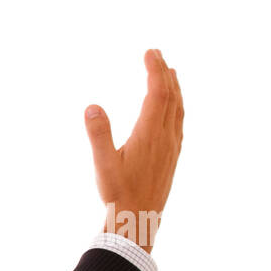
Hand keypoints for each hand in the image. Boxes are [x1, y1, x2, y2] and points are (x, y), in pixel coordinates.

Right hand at [84, 49, 183, 252]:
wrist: (138, 219)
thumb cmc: (118, 193)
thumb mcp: (102, 164)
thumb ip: (98, 134)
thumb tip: (92, 106)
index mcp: (148, 134)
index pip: (156, 93)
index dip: (155, 70)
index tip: (150, 51)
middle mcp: (165, 137)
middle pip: (170, 96)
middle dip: (165, 72)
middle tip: (157, 54)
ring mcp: (172, 146)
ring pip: (178, 109)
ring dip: (174, 87)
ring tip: (169, 73)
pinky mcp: (172, 156)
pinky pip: (179, 122)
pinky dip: (176, 105)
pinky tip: (172, 108)